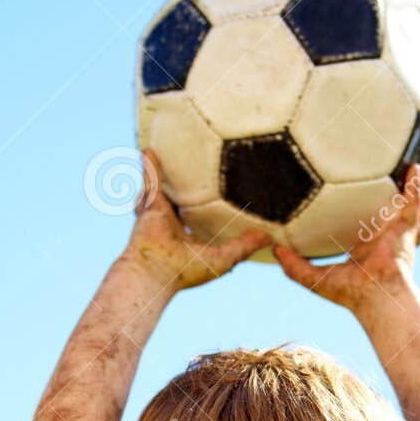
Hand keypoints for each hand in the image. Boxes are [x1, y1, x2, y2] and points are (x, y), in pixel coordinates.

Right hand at [121, 148, 271, 292]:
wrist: (158, 270)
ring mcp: (162, 214)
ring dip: (167, 175)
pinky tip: (149, 150)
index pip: (203, 222)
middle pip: (183, 203)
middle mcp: (175, 226)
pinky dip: (150, 166)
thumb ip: (245, 246)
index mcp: (191, 240)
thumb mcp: (224, 258)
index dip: (211, 212)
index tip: (223, 200)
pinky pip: (152, 180)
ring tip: (169, 157)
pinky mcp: (152, 204)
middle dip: (187, 192)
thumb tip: (270, 238)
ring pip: (166, 190)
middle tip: (196, 174)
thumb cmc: (189, 269)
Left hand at [272, 162, 419, 315]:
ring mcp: (394, 231)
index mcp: (361, 246)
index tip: (342, 190)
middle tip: (377, 170)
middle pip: (380, 208)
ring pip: (399, 202)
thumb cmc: (349, 292)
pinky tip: (415, 168)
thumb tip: (274, 250)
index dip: (352, 209)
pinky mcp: (404, 229)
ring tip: (404, 162)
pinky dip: (415, 186)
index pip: (356, 223)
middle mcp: (379, 236)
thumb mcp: (314, 278)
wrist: (375, 296)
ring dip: (402, 183)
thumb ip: (294, 266)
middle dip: (382, 191)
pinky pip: (411, 202)